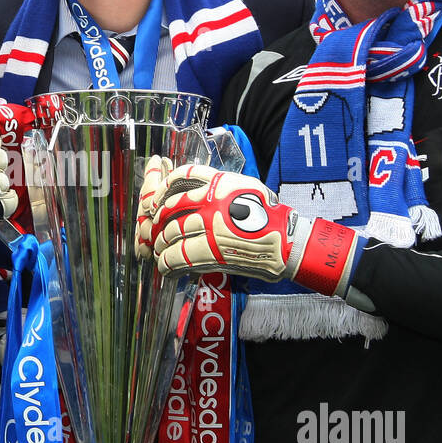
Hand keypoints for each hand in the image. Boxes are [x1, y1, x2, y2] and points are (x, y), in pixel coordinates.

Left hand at [135, 162, 360, 296]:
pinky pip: (179, 256)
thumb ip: (218, 188)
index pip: (182, 176)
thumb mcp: (245, 188)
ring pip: (171, 233)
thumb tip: (194, 193)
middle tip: (155, 229)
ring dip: (161, 243)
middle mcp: (212, 203)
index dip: (162, 188)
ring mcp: (210, 228)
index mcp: (220, 184)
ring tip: (160, 249)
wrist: (286, 243)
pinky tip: (165, 266)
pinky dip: (167, 262)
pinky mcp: (212, 252)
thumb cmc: (268, 216)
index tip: (156, 200)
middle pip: (170, 207)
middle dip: (158, 220)